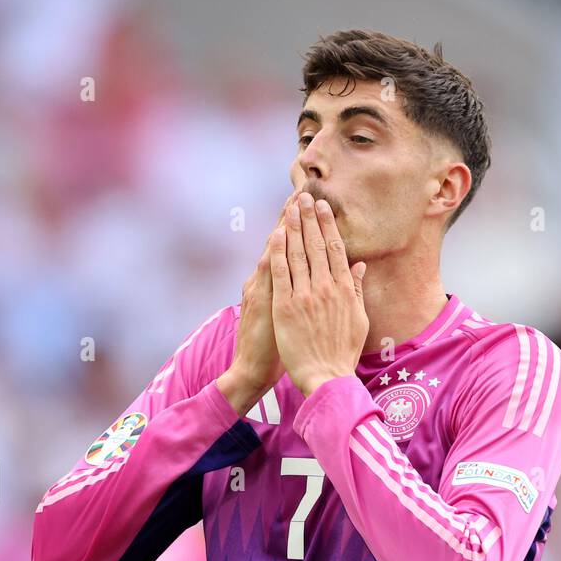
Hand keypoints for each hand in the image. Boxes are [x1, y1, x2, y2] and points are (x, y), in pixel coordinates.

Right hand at [219, 197, 294, 414]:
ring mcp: (260, 290)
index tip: (309, 205)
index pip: (289, 250)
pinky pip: (268, 273)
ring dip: (283, 226)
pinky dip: (273, 253)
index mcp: (273, 286)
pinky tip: (278, 236)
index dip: (299, 227)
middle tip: (303, 190)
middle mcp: (263, 282)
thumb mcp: (284, 318)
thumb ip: (293, 296)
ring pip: (273, 252)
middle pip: (281, 243)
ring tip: (293, 202)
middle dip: (293, 217)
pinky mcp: (259, 302)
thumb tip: (306, 281)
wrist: (251, 371)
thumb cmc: (273, 349)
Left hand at [269, 192, 367, 396]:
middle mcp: (326, 288)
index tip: (321, 207)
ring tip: (289, 207)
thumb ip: (357, 290)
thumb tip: (359, 267)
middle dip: (309, 218)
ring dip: (293, 227)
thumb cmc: (342, 353)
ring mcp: (305, 297)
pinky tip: (276, 234)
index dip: (327, 225)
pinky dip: (279, 251)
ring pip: (298, 254)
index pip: (335, 249)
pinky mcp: (286, 308)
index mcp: (345, 290)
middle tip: (303, 196)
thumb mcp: (359, 320)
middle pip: (316, 245)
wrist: (326, 378)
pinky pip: (281, 273)